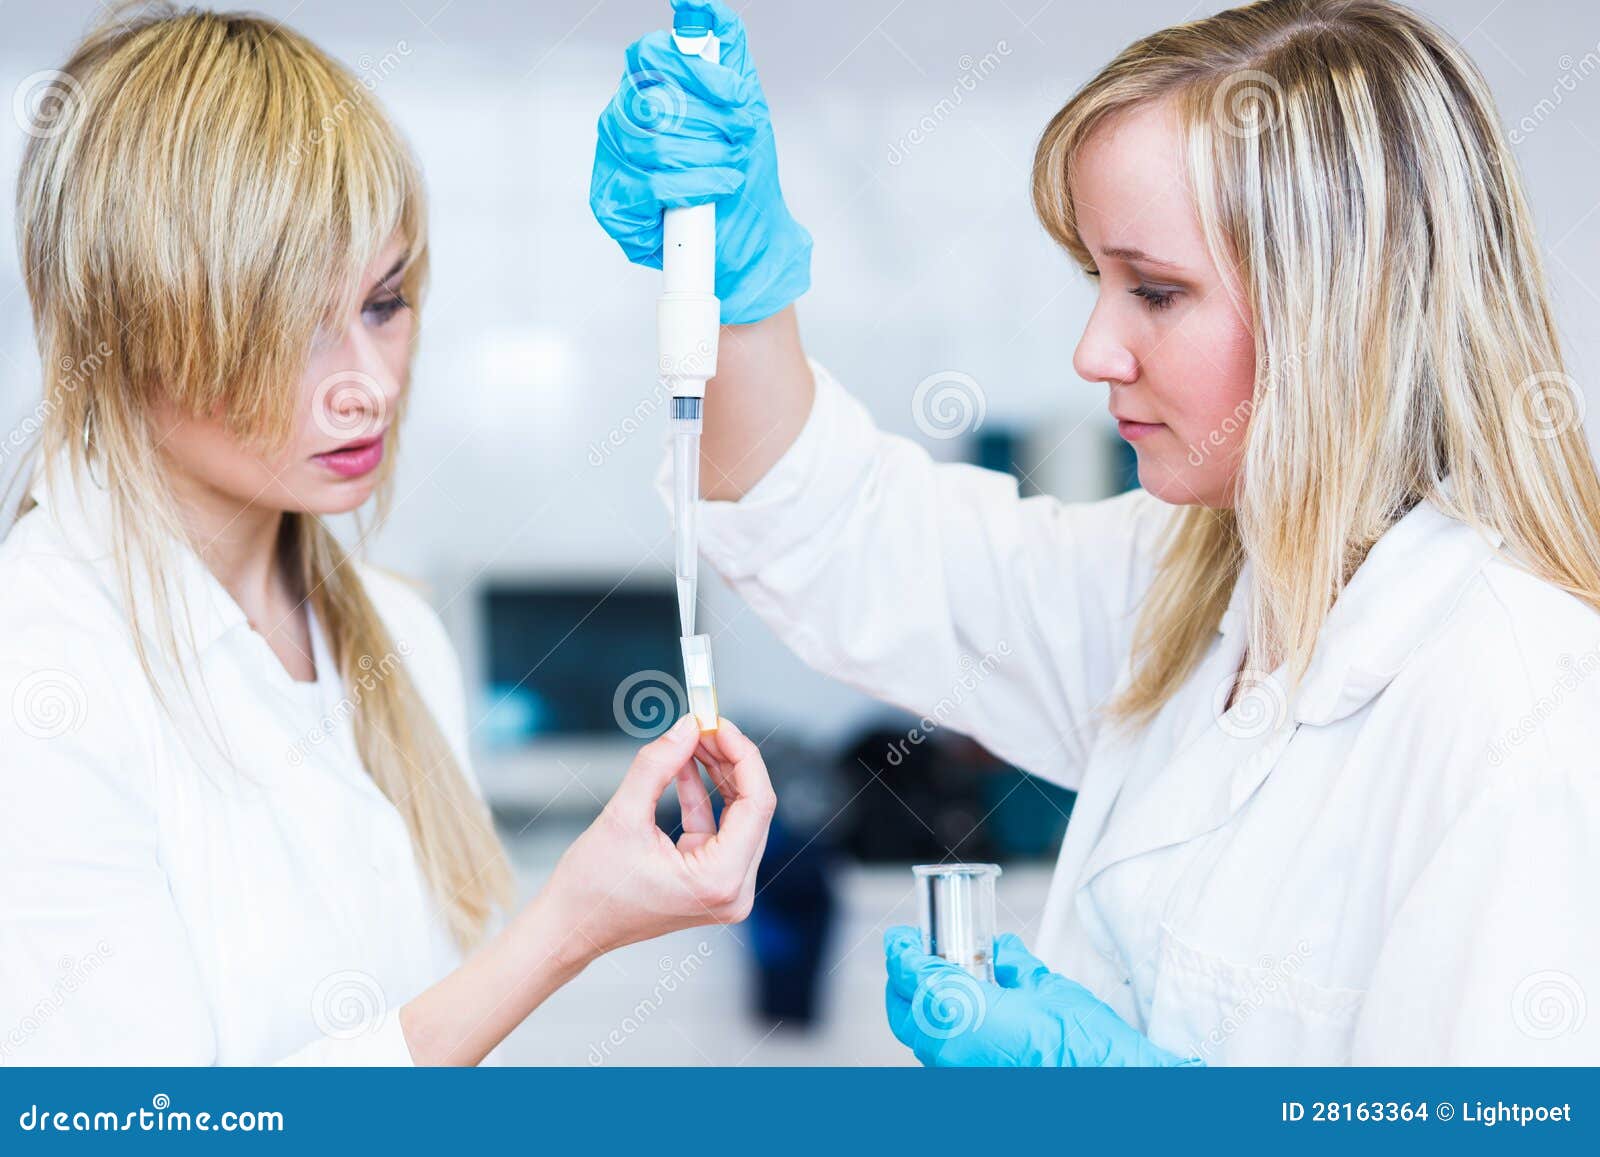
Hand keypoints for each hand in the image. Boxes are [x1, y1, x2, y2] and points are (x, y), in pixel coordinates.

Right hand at [542, 715, 775, 967]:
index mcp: (719, 880)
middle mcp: (733, 890)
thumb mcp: (622, 817)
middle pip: (753, 809)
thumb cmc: (590, 889)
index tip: (719, 723)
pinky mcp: (710, 881)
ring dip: (717, 774)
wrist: (570, 928)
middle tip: (704, 724)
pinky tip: (687, 765)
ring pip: (738, 816)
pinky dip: (705, 796)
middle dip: (729, 761)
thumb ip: (658, 765)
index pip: (756, 804)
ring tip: (693, 739)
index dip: (742, 756)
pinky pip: (719, 828)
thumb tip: (687, 727)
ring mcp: (724, 889)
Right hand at [589, 0, 811, 323]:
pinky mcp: (611, 203)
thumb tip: (701, 5)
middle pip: (649, 99)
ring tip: (729, 174)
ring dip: (704, 161)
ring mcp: (612, 162)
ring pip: (650, 144)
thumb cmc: (743, 175)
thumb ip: (726, 52)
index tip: (736, 97)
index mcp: (649, 91)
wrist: (749, 245)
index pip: (649, 55)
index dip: (694, 72)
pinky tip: (709, 198)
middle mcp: (623, 121)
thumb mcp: (746, 107)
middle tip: (738, 142)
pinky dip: (688, 192)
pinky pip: (646, 186)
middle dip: (708, 125)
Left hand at [883, 926, 1203, 1066]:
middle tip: (920, 959)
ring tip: (952, 988)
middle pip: (905, 1011)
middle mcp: (949, 1052)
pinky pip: (946, 1062)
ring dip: (928, 1012)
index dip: (902, 951)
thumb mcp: (1048, 991)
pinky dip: (949, 1038)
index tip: (902, 937)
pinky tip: (974, 1024)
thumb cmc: (1087, 1048)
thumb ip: (1014, 968)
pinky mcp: (971, 1093)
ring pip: (924, 1040)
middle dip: (905, 982)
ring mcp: (957, 1080)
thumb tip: (1001, 952)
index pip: (910, 973)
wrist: (1116, 1096)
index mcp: (960, 1014)